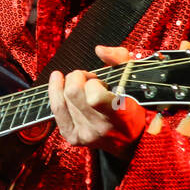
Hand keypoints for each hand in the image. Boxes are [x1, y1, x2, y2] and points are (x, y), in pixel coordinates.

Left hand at [48, 45, 148, 159]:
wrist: (130, 140)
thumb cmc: (133, 105)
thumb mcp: (134, 79)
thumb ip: (120, 58)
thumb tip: (99, 50)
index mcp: (120, 114)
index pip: (94, 98)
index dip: (93, 84)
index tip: (98, 81)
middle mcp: (101, 127)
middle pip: (72, 93)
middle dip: (77, 77)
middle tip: (88, 79)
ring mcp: (86, 135)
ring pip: (63, 98)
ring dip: (69, 86)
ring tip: (82, 88)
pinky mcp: (73, 138)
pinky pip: (55, 109)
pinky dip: (54, 91)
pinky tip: (57, 81)